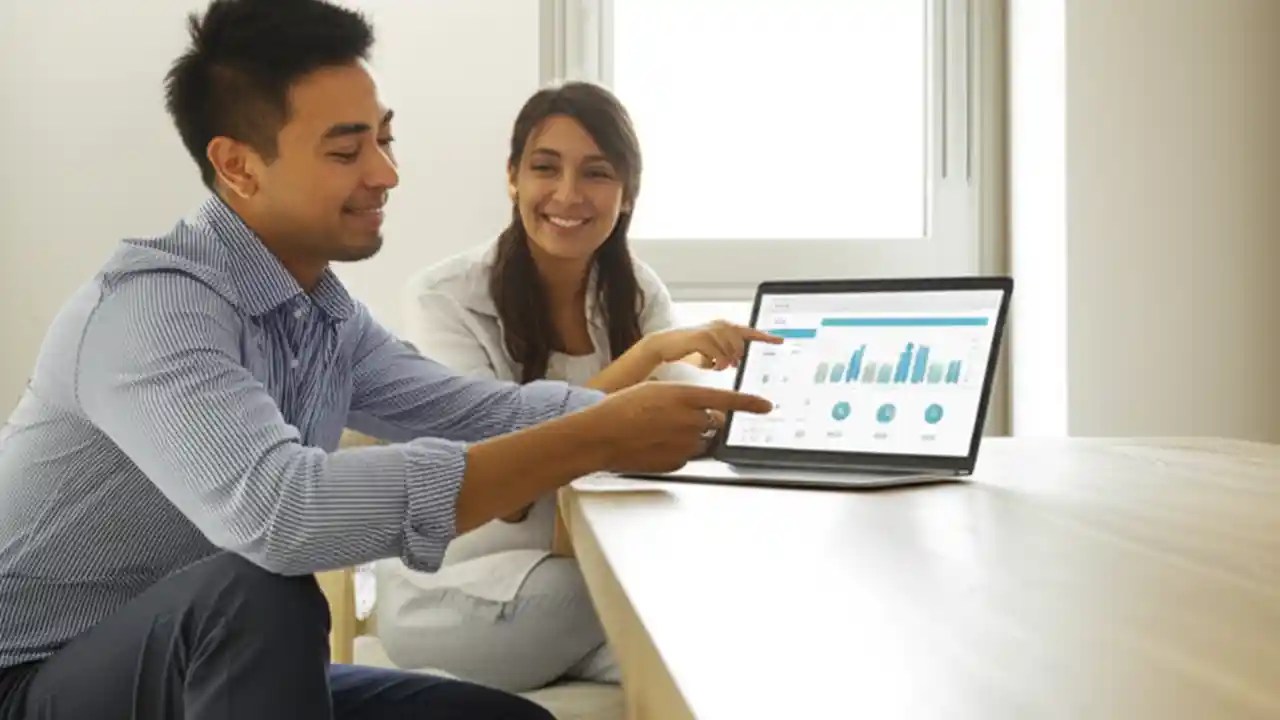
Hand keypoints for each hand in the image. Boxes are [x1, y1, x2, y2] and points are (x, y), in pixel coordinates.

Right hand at [581, 381, 771, 473]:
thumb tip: (700, 408)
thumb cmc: (620, 409)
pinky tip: (655, 444)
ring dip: (690, 436)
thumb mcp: (654, 390)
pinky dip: (677, 450)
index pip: (727, 401)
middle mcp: (689, 421)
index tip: (765, 406)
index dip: (749, 404)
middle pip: (714, 422)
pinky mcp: (676, 463)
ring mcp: (684, 444)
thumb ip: (682, 398)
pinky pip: (687, 456)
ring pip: (700, 440)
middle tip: (678, 418)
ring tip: (660, 431)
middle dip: (705, 421)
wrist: (600, 436)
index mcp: (683, 397)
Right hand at [642, 321, 782, 371]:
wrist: (665, 344)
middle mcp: (720, 325)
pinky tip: (712, 366)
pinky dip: (717, 363)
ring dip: (725, 361)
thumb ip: (726, 353)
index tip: (780, 340)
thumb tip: (738, 362)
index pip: (750, 331)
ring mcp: (711, 330)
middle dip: (737, 356)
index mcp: (725, 326)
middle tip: (728, 365)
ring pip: (731, 351)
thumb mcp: (711, 350)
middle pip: (741, 344)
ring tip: (717, 366)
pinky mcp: (701, 337)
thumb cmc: (689, 348)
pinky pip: (719, 354)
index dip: (765, 336)